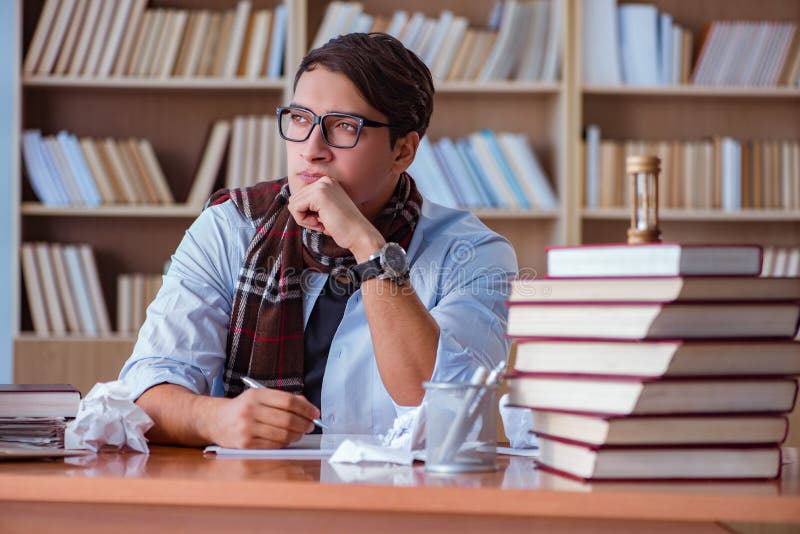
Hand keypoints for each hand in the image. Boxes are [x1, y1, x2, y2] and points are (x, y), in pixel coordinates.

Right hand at [205, 388, 319, 448]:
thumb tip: (309, 408)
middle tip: (310, 426)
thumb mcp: (260, 396)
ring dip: (297, 435)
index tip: (315, 413)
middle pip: (288, 419)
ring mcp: (247, 428)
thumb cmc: (243, 408)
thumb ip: (283, 399)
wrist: (216, 421)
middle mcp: (251, 410)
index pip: (289, 401)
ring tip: (300, 433)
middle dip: (304, 424)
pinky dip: (285, 443)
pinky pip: (273, 446)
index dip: (306, 408)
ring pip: (283, 434)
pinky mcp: (245, 444)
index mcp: (256, 395)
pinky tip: (287, 440)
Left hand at [288, 176, 384, 261]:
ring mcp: (322, 186)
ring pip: (293, 204)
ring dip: (304, 219)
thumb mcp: (325, 211)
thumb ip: (311, 205)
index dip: (307, 213)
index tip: (323, 220)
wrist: (359, 234)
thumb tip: (291, 204)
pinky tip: (320, 224)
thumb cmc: (343, 228)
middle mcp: (325, 181)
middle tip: (321, 224)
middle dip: (304, 216)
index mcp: (327, 183)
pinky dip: (303, 221)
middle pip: (295, 199)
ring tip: (321, 223)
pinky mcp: (318, 195)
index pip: (301, 197)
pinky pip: (295, 209)